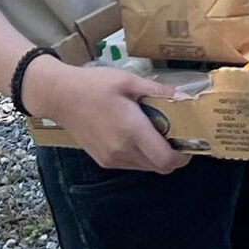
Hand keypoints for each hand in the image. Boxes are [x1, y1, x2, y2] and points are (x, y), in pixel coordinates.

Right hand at [20, 59, 189, 173]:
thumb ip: (158, 91)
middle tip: (176, 135)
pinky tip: (137, 135)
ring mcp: (112, 159)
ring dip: (157, 155)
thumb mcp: (129, 81)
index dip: (183, 156)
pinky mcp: (103, 161)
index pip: (166, 160)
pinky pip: (132, 165)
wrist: (60, 96)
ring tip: (155, 132)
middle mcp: (123, 151)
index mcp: (132, 131)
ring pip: (146, 167)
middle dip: (173, 156)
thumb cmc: (95, 85)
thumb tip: (185, 98)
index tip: (189, 142)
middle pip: (160, 167)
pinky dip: (141, 155)